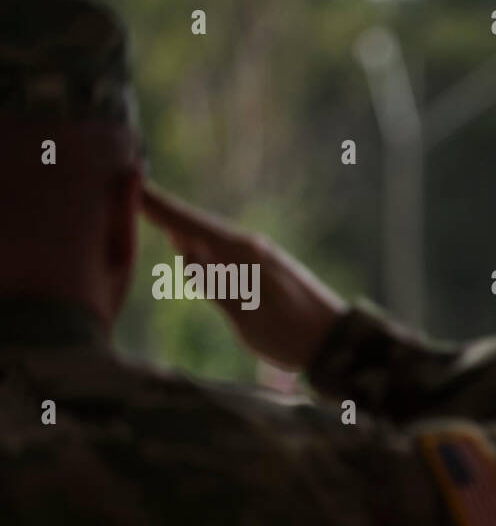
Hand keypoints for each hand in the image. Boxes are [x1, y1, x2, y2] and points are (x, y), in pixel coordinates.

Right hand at [140, 183, 346, 370]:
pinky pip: (223, 250)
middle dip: (165, 211)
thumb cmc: (292, 334)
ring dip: (182, 224)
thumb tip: (186, 248)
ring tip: (151, 210)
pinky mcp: (265, 270)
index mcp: (242, 255)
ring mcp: (259, 257)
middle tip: (129, 191)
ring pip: (211, 237)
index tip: (131, 184)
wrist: (337, 342)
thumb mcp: (248, 317)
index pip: (190, 223)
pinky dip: (201, 241)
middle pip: (197, 225)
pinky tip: (189, 242)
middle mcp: (249, 248)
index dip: (160, 207)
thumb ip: (217, 285)